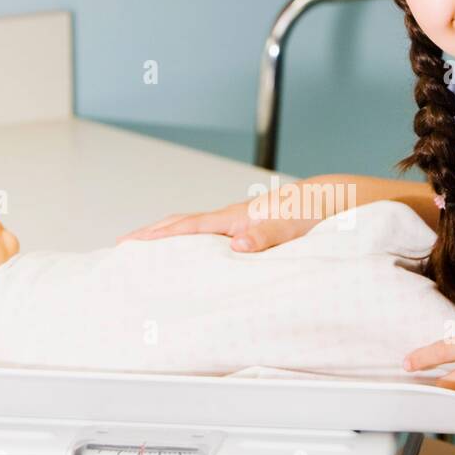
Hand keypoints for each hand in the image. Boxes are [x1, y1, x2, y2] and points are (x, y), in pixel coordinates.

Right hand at [114, 184, 328, 251]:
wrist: (333, 200)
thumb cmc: (315, 213)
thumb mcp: (293, 228)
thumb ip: (267, 236)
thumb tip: (237, 244)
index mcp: (237, 217)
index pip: (188, 227)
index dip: (157, 237)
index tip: (128, 244)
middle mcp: (233, 217)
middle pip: (182, 223)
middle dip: (151, 234)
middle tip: (121, 246)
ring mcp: (239, 222)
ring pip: (193, 229)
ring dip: (167, 237)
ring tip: (145, 252)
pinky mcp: (248, 228)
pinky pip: (210, 235)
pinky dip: (190, 241)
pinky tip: (191, 254)